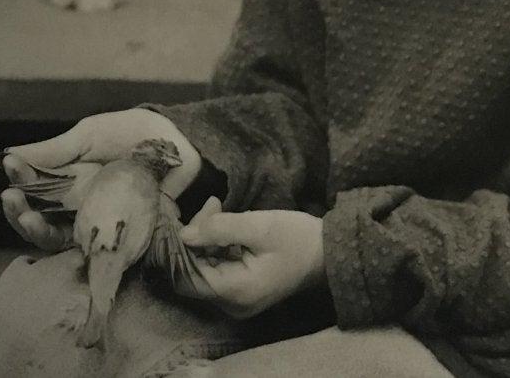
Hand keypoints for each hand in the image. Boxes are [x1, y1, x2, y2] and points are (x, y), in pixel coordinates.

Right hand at [0, 109, 201, 250]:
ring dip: (37, 230)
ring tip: (27, 217)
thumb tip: (11, 153)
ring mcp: (94, 222)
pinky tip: (64, 236)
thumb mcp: (88, 136)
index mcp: (63, 180)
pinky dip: (77, 246)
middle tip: (11, 199)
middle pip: (37, 219)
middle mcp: (74, 206)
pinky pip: (93, 249)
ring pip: (57, 238)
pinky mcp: (117, 237)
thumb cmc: (130, 135)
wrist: (176, 144)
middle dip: (19, 212)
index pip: (31, 187)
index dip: (18, 179)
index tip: (10, 165)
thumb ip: (55, 150)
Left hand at [176, 198, 325, 318]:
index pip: (187, 276)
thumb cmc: (297, 238)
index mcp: (235, 292)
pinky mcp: (242, 291)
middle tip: (212, 205)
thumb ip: (219, 229)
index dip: (180, 248)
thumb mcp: (258, 226)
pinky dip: (217, 247)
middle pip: (195, 272)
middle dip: (196, 238)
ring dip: (206, 239)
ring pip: (205, 268)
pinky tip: (225, 224)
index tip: (187, 217)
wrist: (328, 253)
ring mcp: (237, 301)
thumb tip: (184, 235)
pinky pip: (218, 269)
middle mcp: (232, 304)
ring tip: (217, 207)